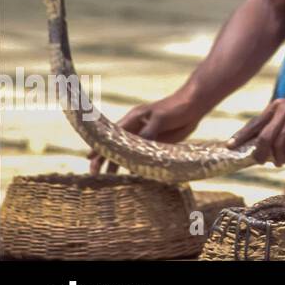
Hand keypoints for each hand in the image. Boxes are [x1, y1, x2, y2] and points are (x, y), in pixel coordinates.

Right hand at [89, 92, 205, 173]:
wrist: (195, 105)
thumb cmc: (176, 107)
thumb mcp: (160, 117)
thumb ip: (149, 131)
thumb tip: (137, 147)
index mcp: (133, 119)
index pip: (112, 135)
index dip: (100, 146)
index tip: (89, 158)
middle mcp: (137, 129)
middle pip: (116, 146)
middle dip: (105, 159)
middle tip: (95, 175)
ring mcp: (146, 137)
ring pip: (128, 153)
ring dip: (119, 164)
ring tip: (110, 179)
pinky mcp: (157, 143)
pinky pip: (143, 157)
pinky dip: (136, 165)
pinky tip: (131, 176)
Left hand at [228, 97, 284, 166]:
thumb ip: (272, 127)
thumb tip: (252, 147)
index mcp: (276, 107)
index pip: (254, 124)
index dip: (240, 136)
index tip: (229, 147)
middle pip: (264, 138)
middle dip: (261, 154)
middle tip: (262, 162)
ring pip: (280, 145)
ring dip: (279, 158)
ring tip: (282, 162)